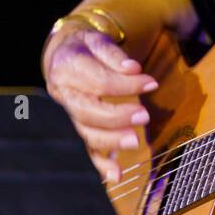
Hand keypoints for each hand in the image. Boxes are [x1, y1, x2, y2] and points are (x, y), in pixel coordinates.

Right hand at [44, 23, 157, 184]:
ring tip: (135, 142)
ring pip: (85, 133)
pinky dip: (99, 165)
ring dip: (110, 141)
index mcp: (68, 68)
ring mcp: (67, 114)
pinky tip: (116, 175)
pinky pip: (85, 150)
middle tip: (144, 117)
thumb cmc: (85, 47)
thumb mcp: (97, 40)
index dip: (126, 85)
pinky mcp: (75, 129)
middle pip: (88, 111)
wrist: (64, 54)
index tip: (151, 84)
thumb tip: (133, 69)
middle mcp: (63, 94)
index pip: (98, 81)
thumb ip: (114, 54)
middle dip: (116, 117)